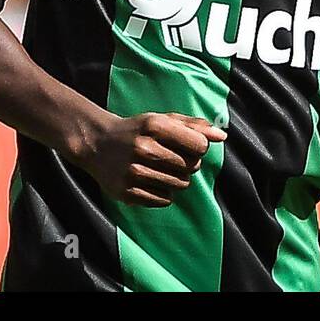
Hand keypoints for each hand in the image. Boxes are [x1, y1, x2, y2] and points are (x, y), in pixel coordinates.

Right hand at [73, 112, 226, 207]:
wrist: (97, 143)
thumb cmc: (138, 130)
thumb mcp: (162, 120)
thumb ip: (194, 126)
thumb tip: (222, 136)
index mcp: (154, 125)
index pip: (199, 145)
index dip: (199, 147)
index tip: (188, 146)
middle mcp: (144, 148)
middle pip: (191, 167)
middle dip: (188, 163)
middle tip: (171, 157)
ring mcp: (134, 172)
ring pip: (180, 185)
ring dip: (176, 179)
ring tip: (160, 169)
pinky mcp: (127, 192)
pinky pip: (164, 200)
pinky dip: (162, 192)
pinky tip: (150, 180)